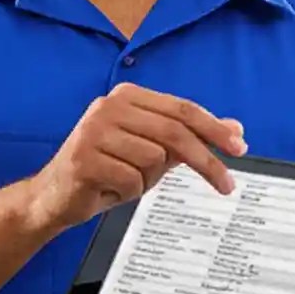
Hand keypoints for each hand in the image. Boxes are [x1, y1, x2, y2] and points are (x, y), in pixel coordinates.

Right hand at [30, 82, 246, 229]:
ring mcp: (94, 131)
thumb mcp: (152, 151)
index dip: (214, 128)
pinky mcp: (84, 159)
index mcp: (127, 96)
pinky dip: (129, 192)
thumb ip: (189, 137)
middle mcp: (109, 106)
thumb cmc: (105, 170)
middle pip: (174, 133)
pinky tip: (108, 189)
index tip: (240, 147)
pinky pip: (132, 181)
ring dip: (147, 180)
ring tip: (125, 180)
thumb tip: (234, 128)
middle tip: (227, 185)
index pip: (182, 109)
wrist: (54, 197)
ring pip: (154, 160)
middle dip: (206, 162)